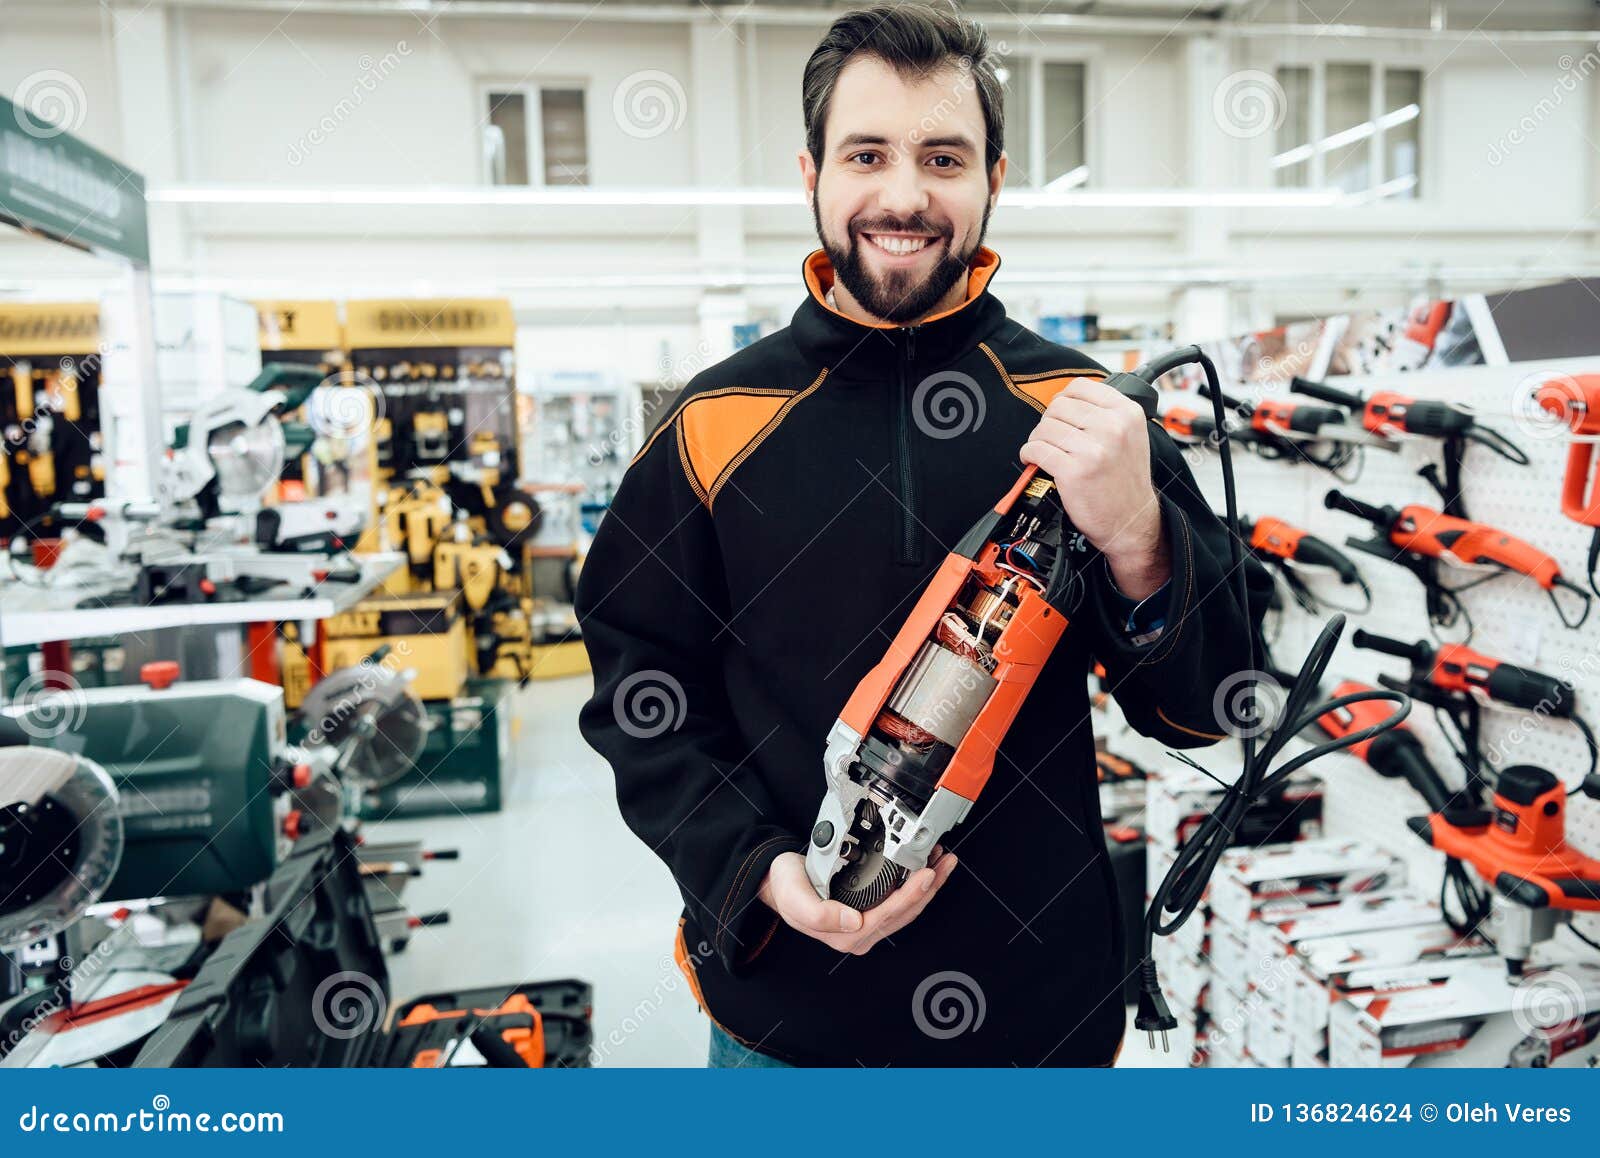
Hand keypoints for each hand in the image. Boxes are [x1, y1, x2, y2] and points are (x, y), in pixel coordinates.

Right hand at [758, 847, 957, 955]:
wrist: (778, 882)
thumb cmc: (787, 888)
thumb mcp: (795, 898)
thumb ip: (819, 914)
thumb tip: (852, 921)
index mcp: (844, 934)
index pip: (887, 916)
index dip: (910, 896)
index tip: (926, 876)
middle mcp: (859, 933)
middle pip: (904, 913)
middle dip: (928, 889)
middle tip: (943, 864)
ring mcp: (866, 924)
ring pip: (906, 909)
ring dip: (928, 887)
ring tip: (943, 864)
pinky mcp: (870, 911)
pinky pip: (900, 902)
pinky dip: (916, 886)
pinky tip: (925, 870)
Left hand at [1019, 378, 1170, 597]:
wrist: (1132, 522)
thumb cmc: (1126, 482)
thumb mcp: (1131, 436)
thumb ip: (1106, 414)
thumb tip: (1067, 400)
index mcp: (1127, 413)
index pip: (1080, 387)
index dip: (1063, 399)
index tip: (1059, 413)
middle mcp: (1113, 427)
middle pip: (1059, 406)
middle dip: (1049, 422)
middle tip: (1052, 438)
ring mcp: (1094, 449)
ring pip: (1045, 427)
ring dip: (1038, 440)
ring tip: (1045, 451)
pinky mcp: (1074, 471)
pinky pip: (1036, 449)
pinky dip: (1029, 455)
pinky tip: (1036, 461)